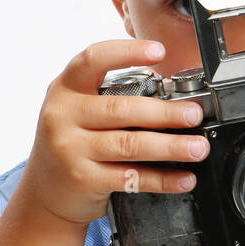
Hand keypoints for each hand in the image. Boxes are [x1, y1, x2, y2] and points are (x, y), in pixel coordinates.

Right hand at [23, 39, 209, 224]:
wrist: (45, 194)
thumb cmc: (73, 145)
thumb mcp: (78, 112)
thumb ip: (111, 98)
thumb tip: (171, 95)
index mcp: (65, 88)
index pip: (93, 59)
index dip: (127, 53)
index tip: (159, 51)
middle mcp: (62, 115)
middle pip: (122, 109)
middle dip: (166, 112)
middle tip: (194, 114)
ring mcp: (71, 149)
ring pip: (130, 145)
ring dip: (171, 146)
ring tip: (198, 147)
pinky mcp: (83, 179)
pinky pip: (132, 178)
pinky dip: (163, 179)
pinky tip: (184, 178)